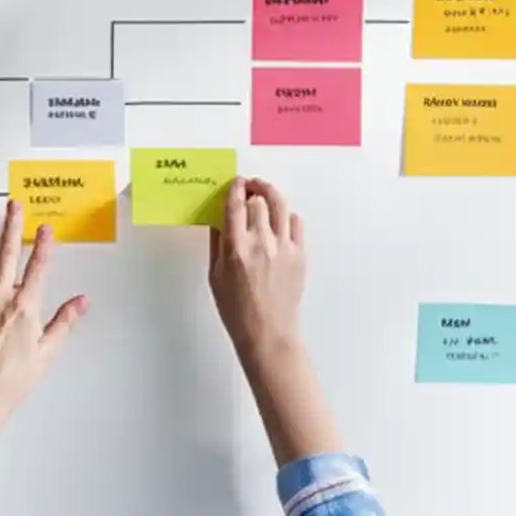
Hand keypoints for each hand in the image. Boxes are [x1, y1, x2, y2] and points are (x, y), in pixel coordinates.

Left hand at [0, 201, 86, 499]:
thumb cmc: (13, 379)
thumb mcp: (48, 352)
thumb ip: (64, 322)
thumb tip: (82, 301)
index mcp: (24, 308)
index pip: (37, 267)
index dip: (43, 245)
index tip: (45, 227)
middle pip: (6, 254)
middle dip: (12, 227)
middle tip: (14, 205)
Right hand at [208, 177, 340, 465]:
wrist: (268, 333)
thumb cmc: (237, 310)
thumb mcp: (215, 276)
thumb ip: (218, 244)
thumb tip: (219, 220)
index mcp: (236, 249)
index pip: (236, 205)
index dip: (235, 188)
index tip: (235, 182)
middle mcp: (261, 243)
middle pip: (259, 200)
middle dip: (253, 188)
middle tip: (249, 188)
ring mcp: (284, 248)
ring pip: (280, 205)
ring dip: (271, 194)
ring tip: (265, 192)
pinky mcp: (300, 255)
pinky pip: (296, 223)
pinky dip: (287, 215)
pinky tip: (280, 218)